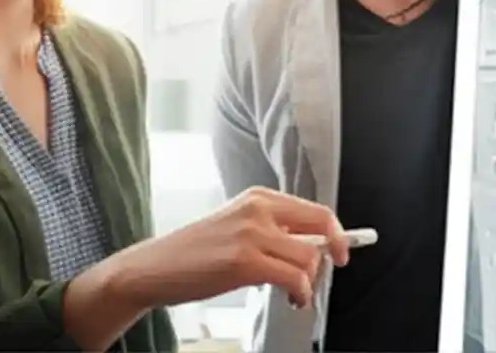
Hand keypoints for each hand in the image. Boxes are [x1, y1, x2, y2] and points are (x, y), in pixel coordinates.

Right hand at [87, 186, 347, 307]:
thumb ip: (272, 231)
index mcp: (258, 197)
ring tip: (295, 294)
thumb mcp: (236, 228)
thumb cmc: (194, 254)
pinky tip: (291, 299)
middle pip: (320, 225)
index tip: (341, 251)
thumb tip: (314, 248)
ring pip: (309, 257)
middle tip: (326, 273)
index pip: (314, 209)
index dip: (336, 232)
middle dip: (333, 252)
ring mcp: (251, 233)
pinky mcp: (244, 261)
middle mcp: (258, 208)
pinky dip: (301, 293)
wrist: (154, 268)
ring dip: (309, 282)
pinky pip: (294, 278)